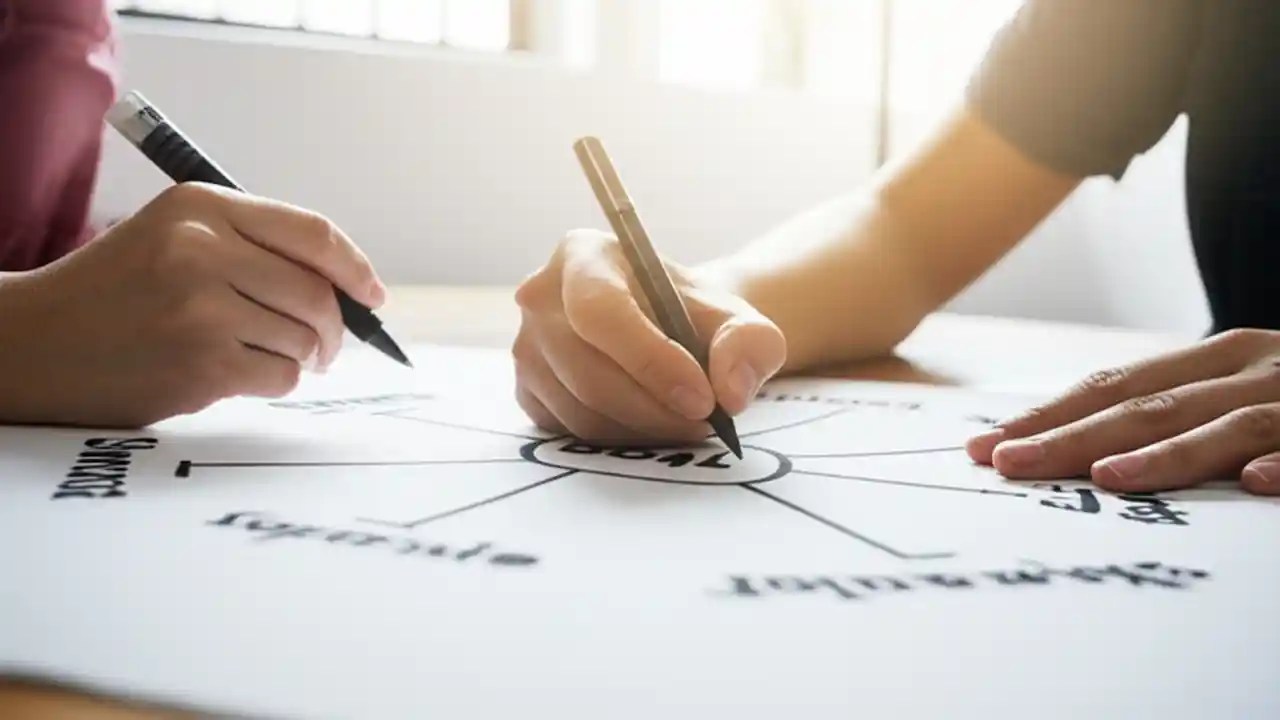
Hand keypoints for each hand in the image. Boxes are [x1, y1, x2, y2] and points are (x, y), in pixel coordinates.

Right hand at [0, 183, 385, 426]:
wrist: (35, 342)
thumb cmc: (117, 291)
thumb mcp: (176, 236)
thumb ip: (255, 247)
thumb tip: (349, 287)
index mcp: (201, 206)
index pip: (313, 233)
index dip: (356, 268)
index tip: (372, 296)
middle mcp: (202, 249)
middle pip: (317, 293)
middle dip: (334, 328)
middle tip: (325, 346)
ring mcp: (202, 308)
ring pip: (304, 338)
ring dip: (300, 357)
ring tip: (262, 355)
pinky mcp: (201, 364)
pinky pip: (281, 376)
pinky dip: (275, 381)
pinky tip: (237, 374)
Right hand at [512, 230, 786, 444]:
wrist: (668, 329)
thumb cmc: (694, 316)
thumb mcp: (738, 317)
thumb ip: (749, 343)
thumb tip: (729, 390)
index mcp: (583, 255)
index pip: (601, 311)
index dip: (650, 362)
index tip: (702, 400)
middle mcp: (540, 297)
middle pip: (588, 371)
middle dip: (655, 408)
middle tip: (706, 421)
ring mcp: (526, 347)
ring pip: (580, 409)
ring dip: (643, 429)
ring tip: (687, 421)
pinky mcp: (527, 392)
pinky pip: (570, 432)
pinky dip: (619, 440)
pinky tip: (653, 425)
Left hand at [966, 329, 1279, 495]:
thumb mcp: (1236, 391)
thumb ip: (1174, 412)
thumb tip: (1082, 447)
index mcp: (1218, 359)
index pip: (1115, 385)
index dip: (1048, 414)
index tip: (985, 446)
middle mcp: (1256, 368)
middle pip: (1149, 404)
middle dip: (1072, 435)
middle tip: (1007, 465)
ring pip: (1229, 425)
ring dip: (1167, 454)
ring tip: (1108, 479)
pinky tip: (1252, 488)